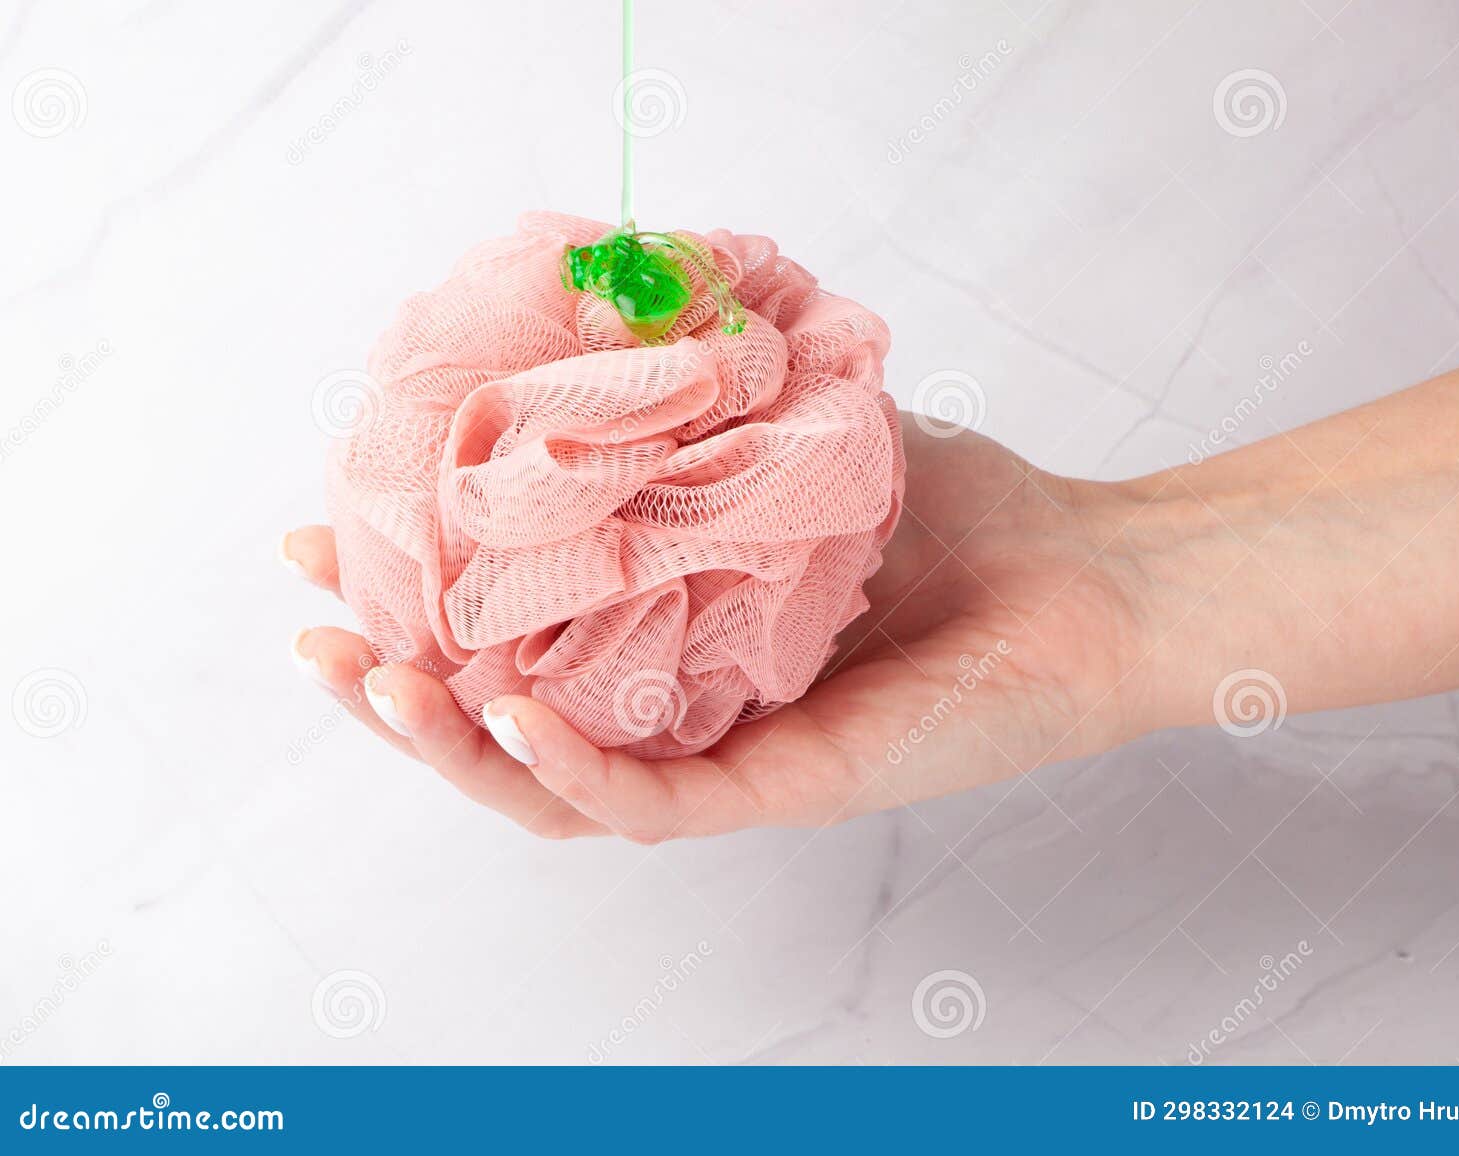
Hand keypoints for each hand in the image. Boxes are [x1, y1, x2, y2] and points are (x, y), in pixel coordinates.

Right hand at [283, 417, 1157, 841]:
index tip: (323, 532)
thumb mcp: (797, 435)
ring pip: (557, 790)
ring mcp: (730, 760)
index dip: (414, 599)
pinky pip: (654, 802)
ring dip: (450, 744)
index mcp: (670, 641)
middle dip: (396, 688)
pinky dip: (568, 767)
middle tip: (311, 630)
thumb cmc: (962, 516)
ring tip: (366, 679)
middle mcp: (685, 712)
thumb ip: (698, 413)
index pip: (517, 637)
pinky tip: (501, 711)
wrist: (1091, 577)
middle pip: (509, 730)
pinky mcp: (788, 786)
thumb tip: (593, 338)